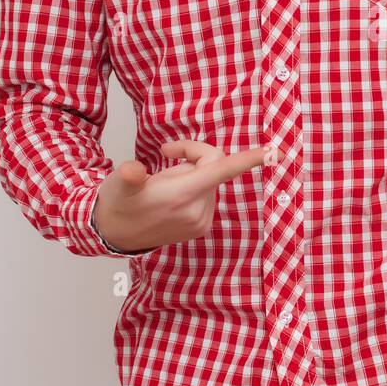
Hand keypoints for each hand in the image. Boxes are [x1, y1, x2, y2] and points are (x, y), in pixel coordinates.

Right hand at [94, 139, 273, 251]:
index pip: (221, 171)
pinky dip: (194, 186)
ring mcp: (201, 221)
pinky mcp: (201, 227)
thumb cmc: (117, 202)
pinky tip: (171, 196)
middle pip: (213, 166)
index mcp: (182, 196)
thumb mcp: (118, 183)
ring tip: (165, 183)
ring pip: (210, 179)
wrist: (114, 233)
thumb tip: (132, 170)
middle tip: (166, 153)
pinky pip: (207, 193)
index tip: (272, 152)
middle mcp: (197, 211)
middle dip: (194, 155)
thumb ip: (129, 176)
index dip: (247, 160)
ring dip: (192, 173)